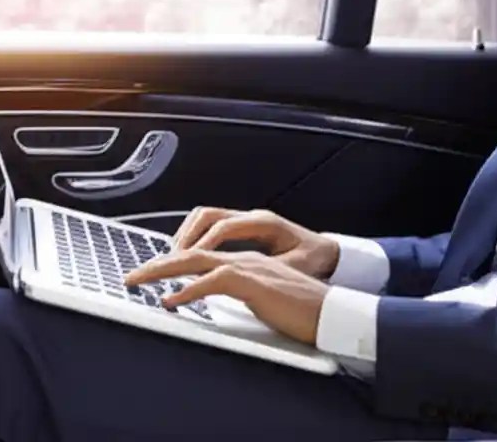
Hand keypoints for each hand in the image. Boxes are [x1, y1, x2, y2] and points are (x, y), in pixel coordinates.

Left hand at [123, 249, 327, 344]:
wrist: (331, 311)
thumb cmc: (302, 310)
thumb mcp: (262, 300)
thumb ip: (239, 295)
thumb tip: (216, 301)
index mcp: (244, 262)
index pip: (199, 256)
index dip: (171, 263)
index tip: (149, 274)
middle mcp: (243, 259)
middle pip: (190, 253)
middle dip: (156, 264)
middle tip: (131, 276)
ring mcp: (248, 268)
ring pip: (196, 260)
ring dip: (162, 270)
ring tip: (139, 281)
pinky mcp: (253, 282)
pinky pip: (214, 281)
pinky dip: (189, 290)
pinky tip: (172, 300)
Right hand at [171, 207, 340, 279]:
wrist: (330, 254)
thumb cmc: (316, 259)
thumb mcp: (298, 267)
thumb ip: (274, 272)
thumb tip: (252, 279)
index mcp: (265, 224)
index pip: (224, 227)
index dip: (203, 244)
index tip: (186, 263)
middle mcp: (253, 218)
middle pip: (207, 216)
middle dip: (184, 238)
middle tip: (166, 263)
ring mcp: (247, 221)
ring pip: (205, 218)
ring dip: (185, 237)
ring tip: (171, 260)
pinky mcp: (243, 229)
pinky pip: (210, 226)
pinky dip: (194, 238)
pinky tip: (186, 257)